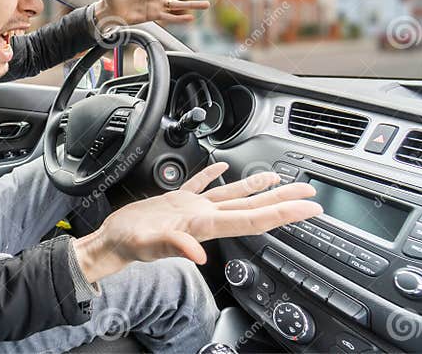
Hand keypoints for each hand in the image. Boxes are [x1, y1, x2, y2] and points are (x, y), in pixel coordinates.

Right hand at [72, 162, 322, 282]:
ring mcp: (191, 209)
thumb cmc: (127, 244)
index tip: (308, 208)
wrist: (111, 241)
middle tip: (309, 193)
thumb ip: (175, 247)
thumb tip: (199, 254)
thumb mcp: (148, 245)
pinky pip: (201, 185)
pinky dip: (213, 175)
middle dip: (283, 201)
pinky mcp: (176, 202)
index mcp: (203, 225)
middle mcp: (204, 217)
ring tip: (278, 180)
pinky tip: (221, 166)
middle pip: (252, 208)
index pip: (253, 218)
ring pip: (232, 196)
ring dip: (257, 188)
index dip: (284, 213)